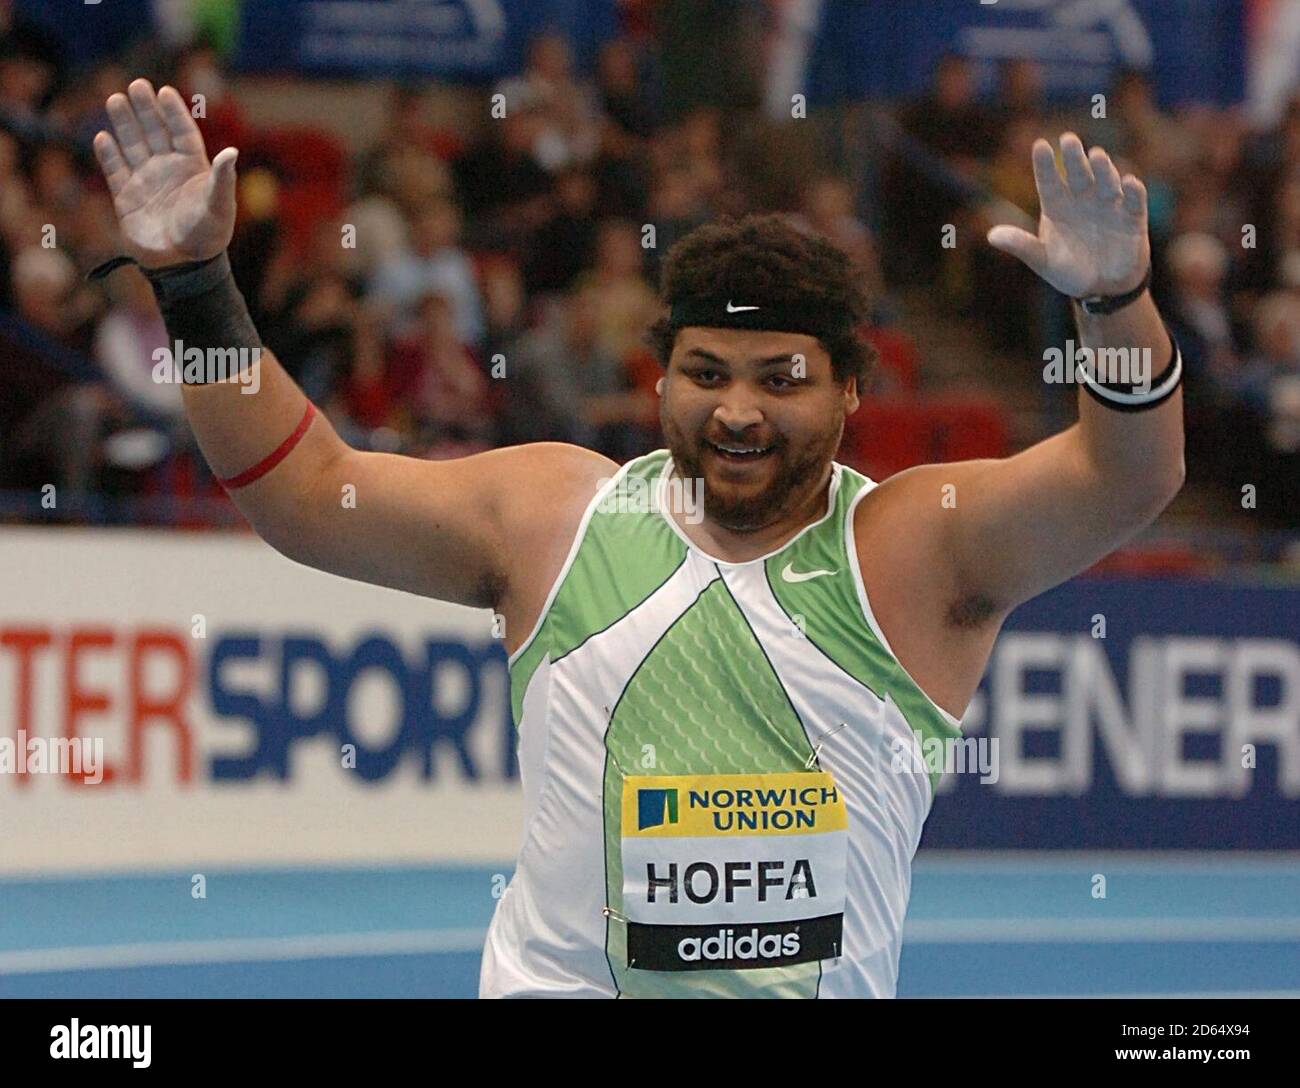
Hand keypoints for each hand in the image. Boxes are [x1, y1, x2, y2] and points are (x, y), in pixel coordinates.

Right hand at [92, 78, 237, 268]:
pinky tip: (102, 137)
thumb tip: (232, 152)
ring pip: (133, 145)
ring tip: (115, 99)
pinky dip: (109, 155)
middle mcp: (169, 171)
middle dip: (146, 109)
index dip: (173, 112)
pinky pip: (116, 170)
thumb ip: (223, 179)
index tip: (164, 91)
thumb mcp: (220, 206)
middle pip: (155, 132)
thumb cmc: (207, 237)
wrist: (183, 265)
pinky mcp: (127, 198)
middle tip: (136, 85)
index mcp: (193, 169)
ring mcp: (147, 182)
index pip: (182, 132)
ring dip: (125, 123)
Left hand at [986, 133, 1149, 298]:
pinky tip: (1129, 182)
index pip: (1049, 182)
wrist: (1102, 288)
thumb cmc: (1068, 271)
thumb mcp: (1042, 260)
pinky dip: (1133, 192)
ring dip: (1103, 169)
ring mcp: (1108, 205)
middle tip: (1068, 140)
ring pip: (1106, 182)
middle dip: (1073, 158)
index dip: (1044, 165)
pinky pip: (1134, 201)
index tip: (1039, 145)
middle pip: (1078, 174)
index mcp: (1058, 206)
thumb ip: (1021, 245)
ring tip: (1096, 156)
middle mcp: (1083, 199)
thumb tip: (992, 236)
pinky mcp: (1132, 218)